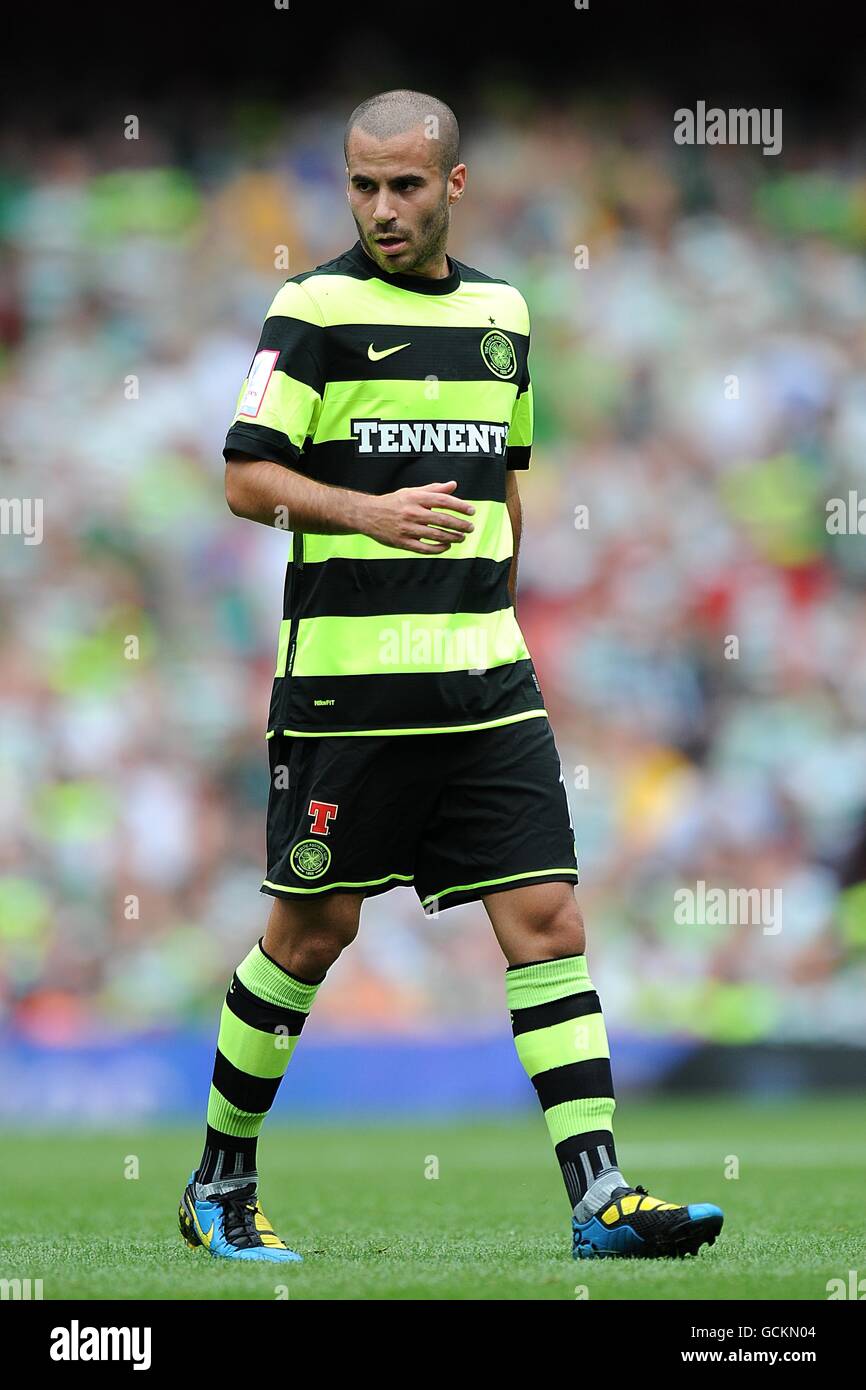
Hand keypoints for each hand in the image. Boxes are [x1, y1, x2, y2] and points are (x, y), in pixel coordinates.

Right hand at [360, 480, 474, 553]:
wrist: (368, 515)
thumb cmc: (393, 502)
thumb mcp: (412, 491)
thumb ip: (434, 489)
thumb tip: (454, 485)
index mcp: (416, 498)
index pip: (443, 501)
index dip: (460, 506)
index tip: (472, 511)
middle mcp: (412, 513)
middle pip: (442, 520)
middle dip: (460, 525)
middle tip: (470, 528)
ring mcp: (408, 529)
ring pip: (436, 535)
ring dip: (453, 538)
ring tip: (461, 537)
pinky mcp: (403, 543)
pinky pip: (425, 548)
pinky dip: (439, 548)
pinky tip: (446, 546)